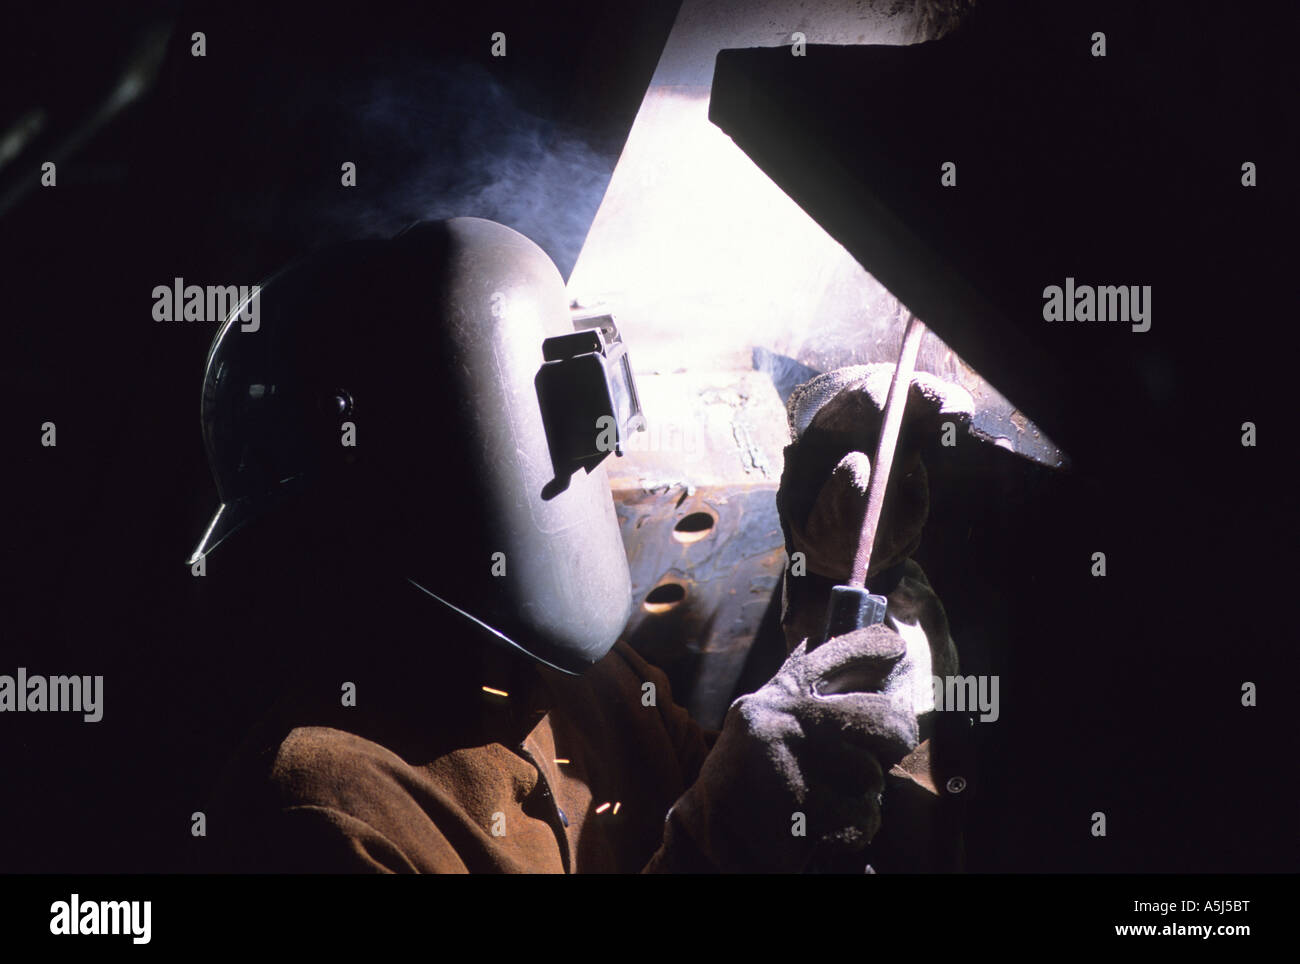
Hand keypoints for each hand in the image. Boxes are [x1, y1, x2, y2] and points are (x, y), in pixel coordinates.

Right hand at [653, 624, 918, 872]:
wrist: (707, 831)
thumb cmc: (747, 776)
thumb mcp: (762, 720)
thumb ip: (794, 693)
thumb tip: (826, 650)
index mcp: (777, 697)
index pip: (829, 658)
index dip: (868, 649)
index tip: (897, 648)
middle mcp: (781, 718)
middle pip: (876, 715)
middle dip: (895, 736)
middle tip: (890, 751)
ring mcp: (786, 758)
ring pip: (869, 772)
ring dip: (866, 796)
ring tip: (837, 801)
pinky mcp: (794, 803)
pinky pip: (859, 816)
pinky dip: (855, 830)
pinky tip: (831, 830)